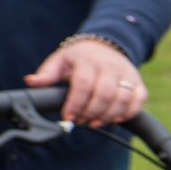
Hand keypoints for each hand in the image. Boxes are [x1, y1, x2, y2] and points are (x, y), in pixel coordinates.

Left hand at [26, 38, 147, 126]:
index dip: (76, 104)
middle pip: (104, 94)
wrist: (104, 46)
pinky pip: (139, 100)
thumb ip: (46, 74)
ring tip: (94, 122)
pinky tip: (114, 119)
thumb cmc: (78, 58)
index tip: (68, 117)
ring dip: (108, 116)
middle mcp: (109, 66)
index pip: (84, 84)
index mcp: (87, 60)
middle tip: (81, 121)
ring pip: (123, 99)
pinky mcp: (139, 82)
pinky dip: (128, 112)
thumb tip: (31, 81)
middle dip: (91, 113)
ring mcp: (126, 74)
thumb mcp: (59, 61)